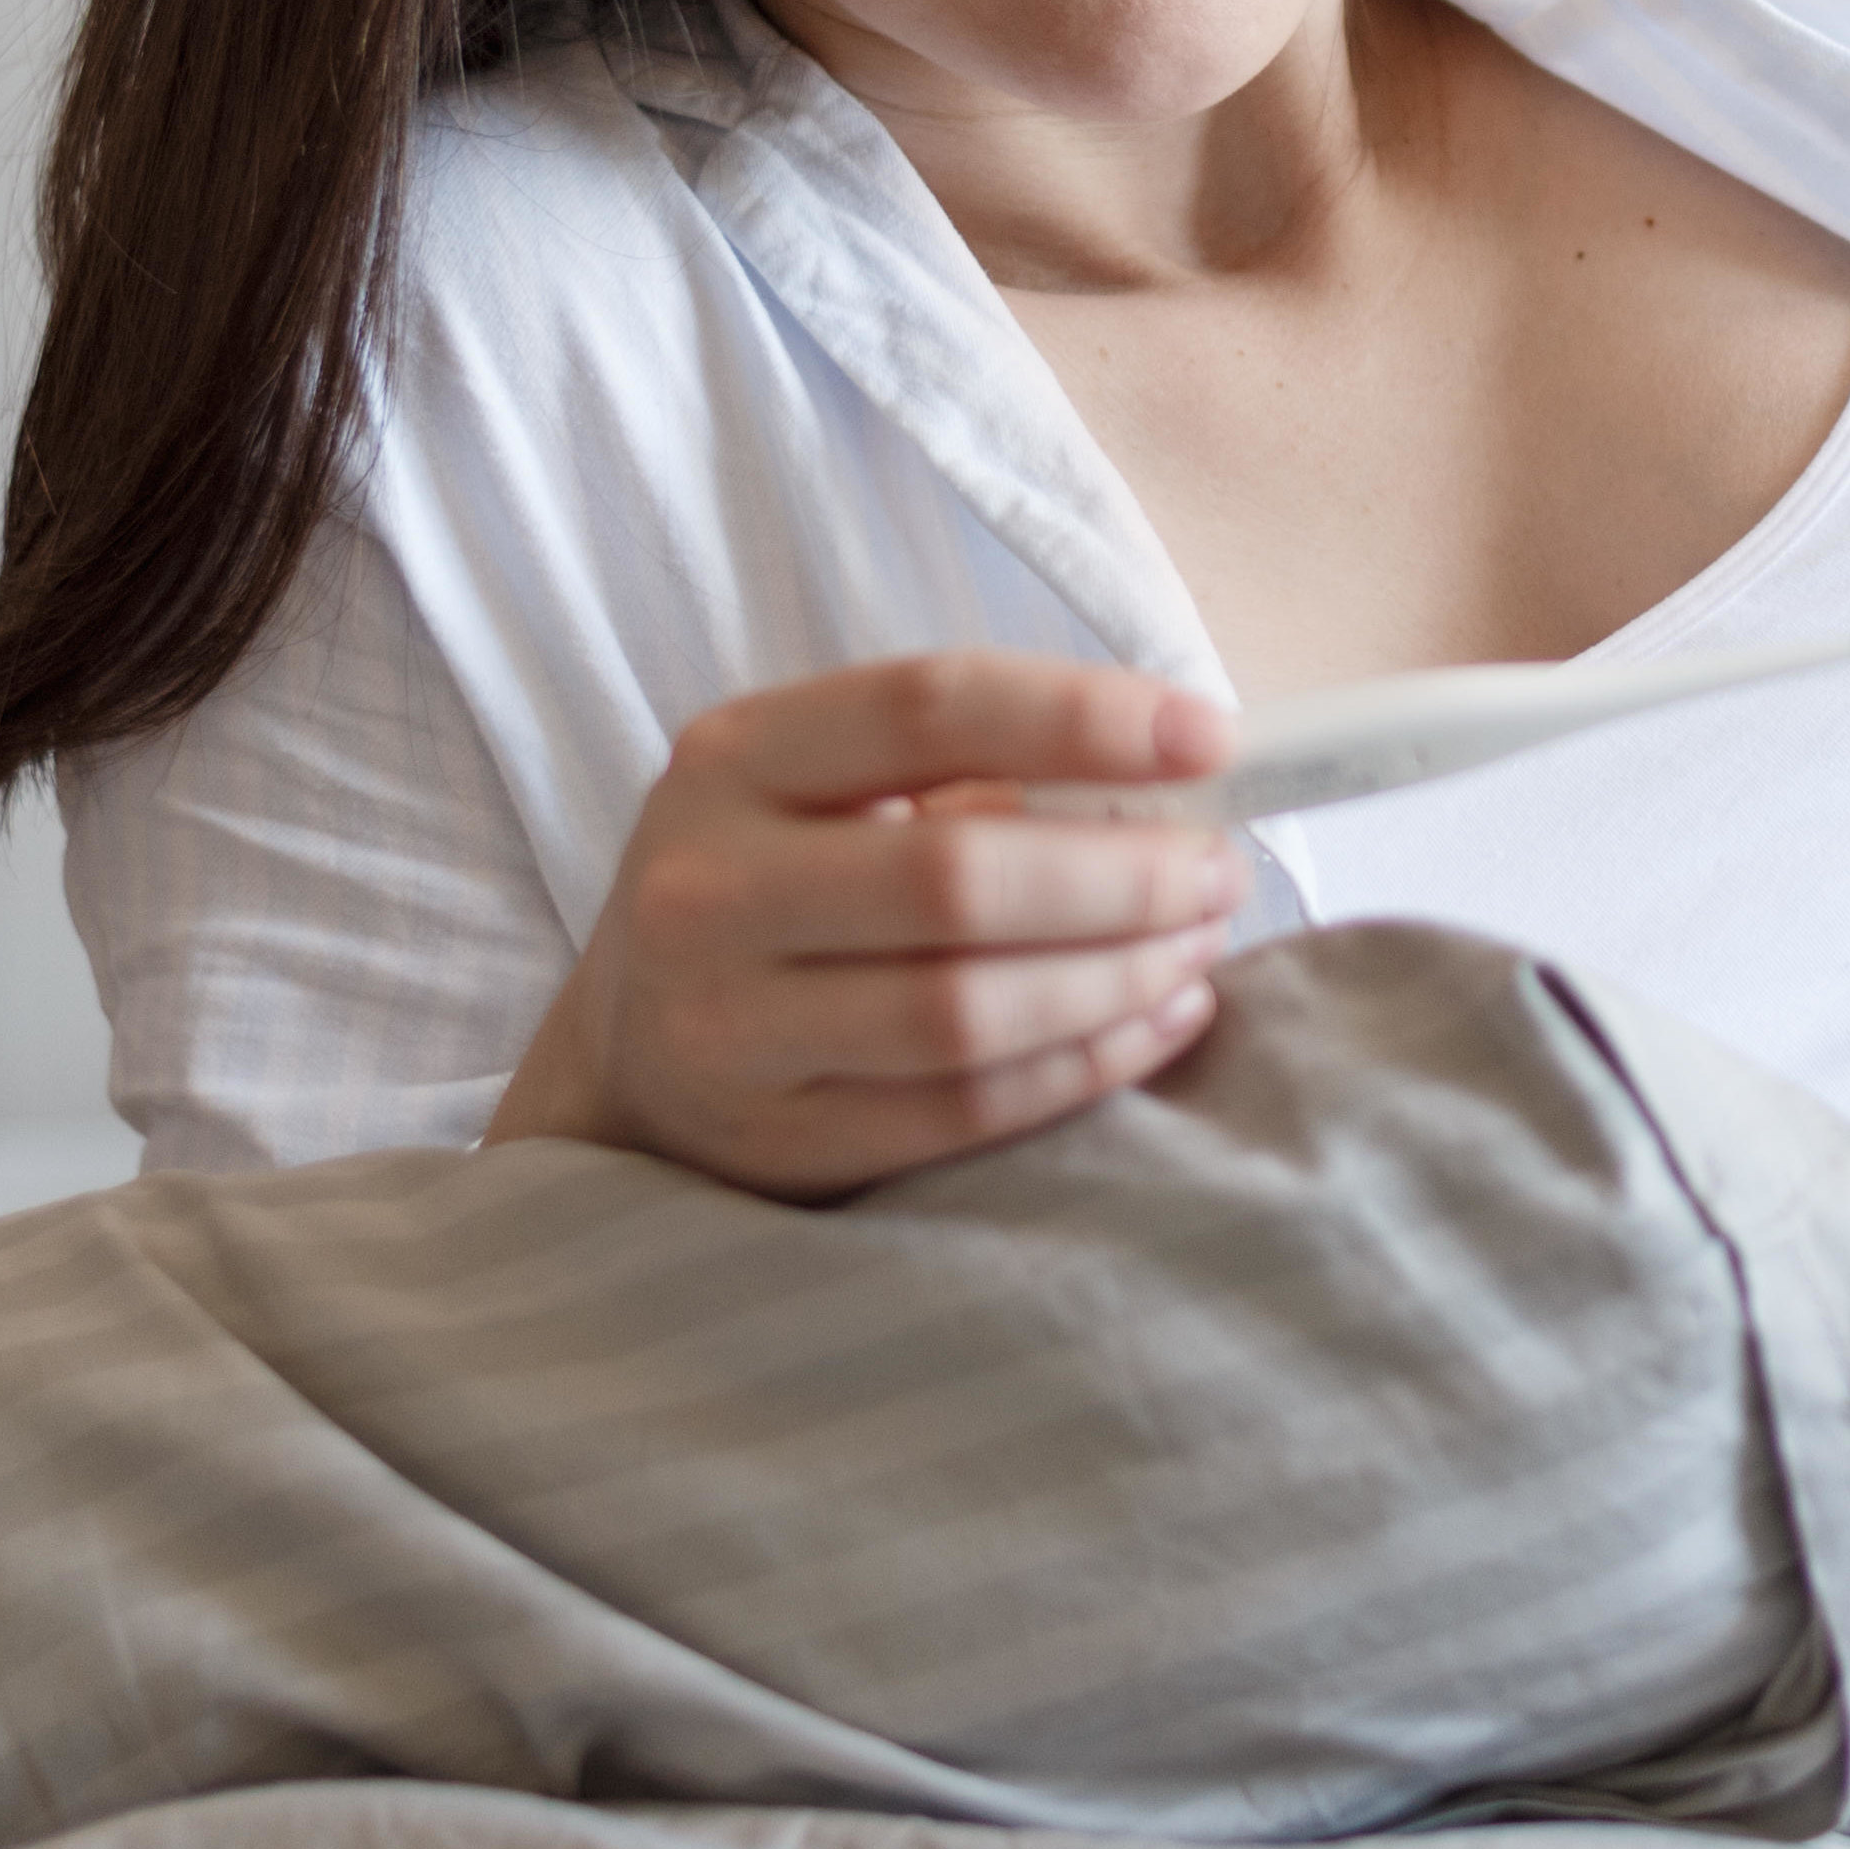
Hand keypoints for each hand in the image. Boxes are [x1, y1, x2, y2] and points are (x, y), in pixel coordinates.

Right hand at [488, 649, 1248, 1200]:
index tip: (1211, 736)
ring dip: (1117, 977)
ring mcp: (728, 1026)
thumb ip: (977, 767)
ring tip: (1197, 946)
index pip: (929, 708)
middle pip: (959, 878)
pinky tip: (1156, 1022)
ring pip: (965, 1012)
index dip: (1084, 718)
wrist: (629, 1048)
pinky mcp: (773, 1140)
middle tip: (1220, 871)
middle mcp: (710, 886)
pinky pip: (963, 1110)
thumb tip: (1183, 769)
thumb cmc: (780, 882)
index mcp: (736, 756)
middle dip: (1125, 876)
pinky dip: (1084, 1065)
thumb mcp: (827, 785)